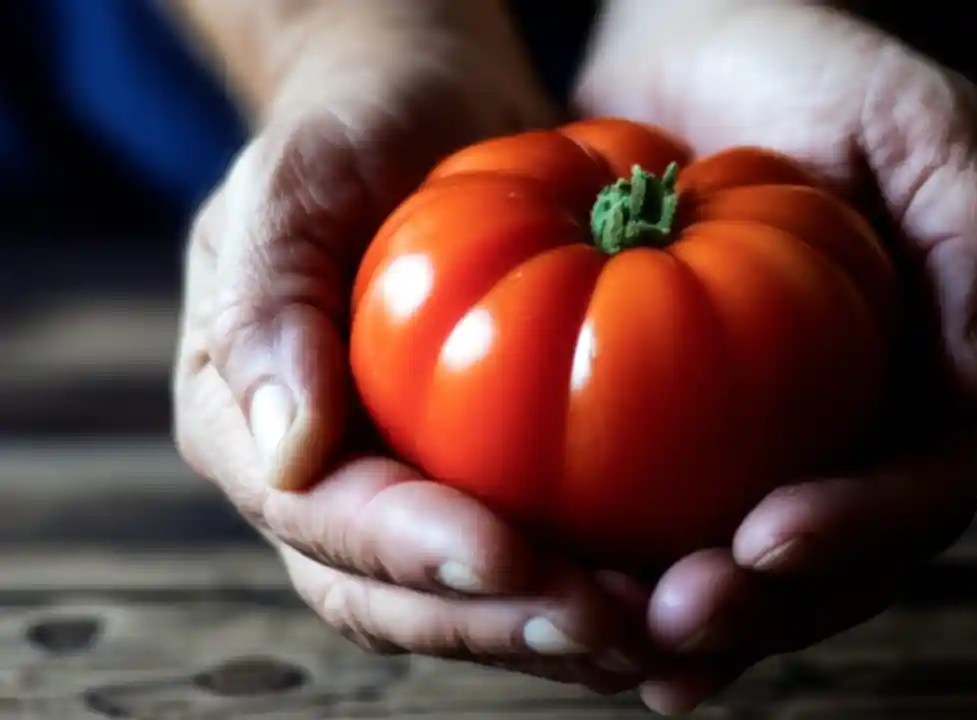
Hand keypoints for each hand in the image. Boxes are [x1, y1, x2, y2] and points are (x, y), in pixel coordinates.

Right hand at [172, 7, 650, 690]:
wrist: (432, 114)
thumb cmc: (353, 130)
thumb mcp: (290, 181)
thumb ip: (268, 305)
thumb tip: (287, 452)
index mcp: (253, 432)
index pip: (323, 521)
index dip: (411, 550)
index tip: (506, 552)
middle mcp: (331, 486)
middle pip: (398, 598)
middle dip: (498, 620)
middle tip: (605, 620)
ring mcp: (415, 491)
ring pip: (474, 603)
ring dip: (562, 629)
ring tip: (660, 625)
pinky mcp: (493, 481)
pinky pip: (542, 556)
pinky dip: (604, 584)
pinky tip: (678, 585)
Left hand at [574, 1, 976, 711]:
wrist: (693, 46)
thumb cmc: (818, 68)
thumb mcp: (920, 124)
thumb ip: (976, 239)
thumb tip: (976, 386)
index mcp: (929, 381)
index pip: (925, 491)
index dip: (859, 530)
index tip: (765, 533)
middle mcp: (855, 430)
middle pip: (835, 562)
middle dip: (766, 607)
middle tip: (674, 617)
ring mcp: (768, 441)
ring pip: (747, 569)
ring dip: (691, 618)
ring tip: (616, 632)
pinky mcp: (677, 433)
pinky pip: (660, 522)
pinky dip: (627, 575)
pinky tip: (576, 603)